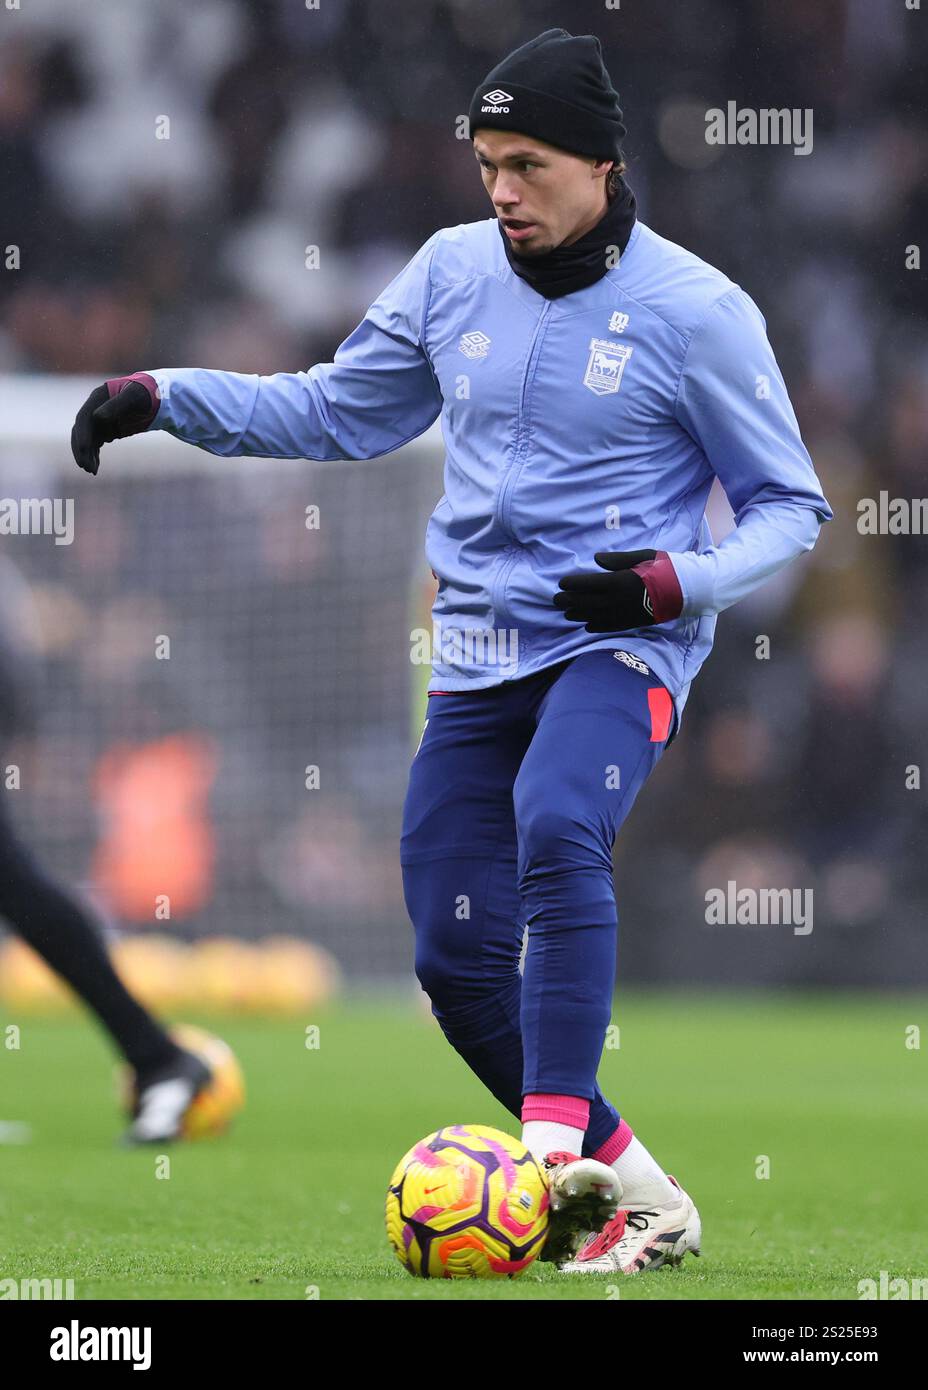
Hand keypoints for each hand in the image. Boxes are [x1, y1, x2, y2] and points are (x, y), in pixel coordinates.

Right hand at [71, 374, 159, 474]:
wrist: (155, 397)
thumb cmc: (145, 394)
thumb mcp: (134, 397)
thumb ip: (117, 405)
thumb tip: (97, 417)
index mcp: (97, 397)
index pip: (84, 418)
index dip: (82, 434)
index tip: (85, 449)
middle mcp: (94, 408)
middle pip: (81, 430)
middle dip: (82, 449)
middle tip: (86, 466)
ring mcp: (98, 420)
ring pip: (87, 440)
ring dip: (87, 455)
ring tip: (92, 471)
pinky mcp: (105, 430)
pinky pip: (95, 445)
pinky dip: (94, 456)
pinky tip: (95, 468)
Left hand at [554, 549, 682, 632]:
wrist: (688, 591)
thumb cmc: (666, 568)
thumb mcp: (644, 556)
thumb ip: (619, 559)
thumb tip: (596, 559)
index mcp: (620, 581)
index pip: (589, 584)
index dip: (573, 584)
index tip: (561, 583)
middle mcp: (619, 600)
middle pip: (587, 602)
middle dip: (569, 601)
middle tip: (556, 600)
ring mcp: (625, 614)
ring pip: (595, 616)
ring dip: (578, 615)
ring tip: (566, 613)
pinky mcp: (632, 623)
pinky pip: (609, 627)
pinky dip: (595, 627)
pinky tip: (586, 625)